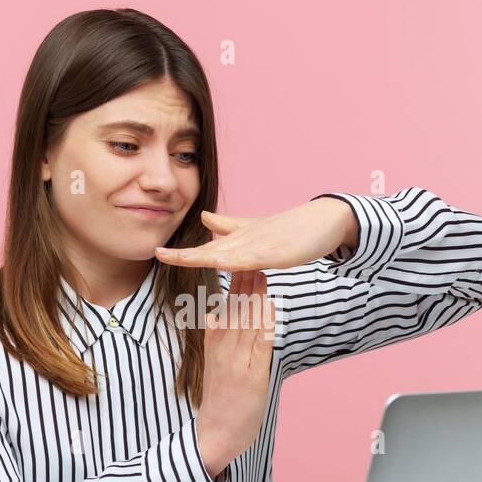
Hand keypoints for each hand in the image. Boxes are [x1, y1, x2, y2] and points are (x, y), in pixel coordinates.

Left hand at [154, 197, 357, 270]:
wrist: (324, 221)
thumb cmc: (291, 228)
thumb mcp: (255, 230)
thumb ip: (229, 226)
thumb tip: (204, 218)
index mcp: (239, 240)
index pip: (206, 249)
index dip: (182, 252)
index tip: (157, 253)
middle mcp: (245, 240)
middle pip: (210, 250)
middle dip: (184, 254)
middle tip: (157, 254)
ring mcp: (261, 245)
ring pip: (226, 253)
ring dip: (202, 256)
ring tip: (177, 257)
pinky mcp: (277, 252)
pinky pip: (253, 258)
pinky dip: (236, 260)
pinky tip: (220, 262)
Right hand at [195, 269, 276, 480]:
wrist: (216, 434)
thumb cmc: (220, 400)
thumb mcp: (214, 365)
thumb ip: (216, 339)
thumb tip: (216, 314)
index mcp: (215, 345)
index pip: (225, 308)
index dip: (233, 284)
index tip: (239, 261)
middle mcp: (224, 350)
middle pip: (234, 310)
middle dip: (243, 282)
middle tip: (251, 255)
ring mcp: (237, 362)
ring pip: (246, 323)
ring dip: (254, 297)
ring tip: (261, 273)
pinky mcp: (251, 376)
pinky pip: (258, 346)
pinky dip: (263, 325)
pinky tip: (268, 308)